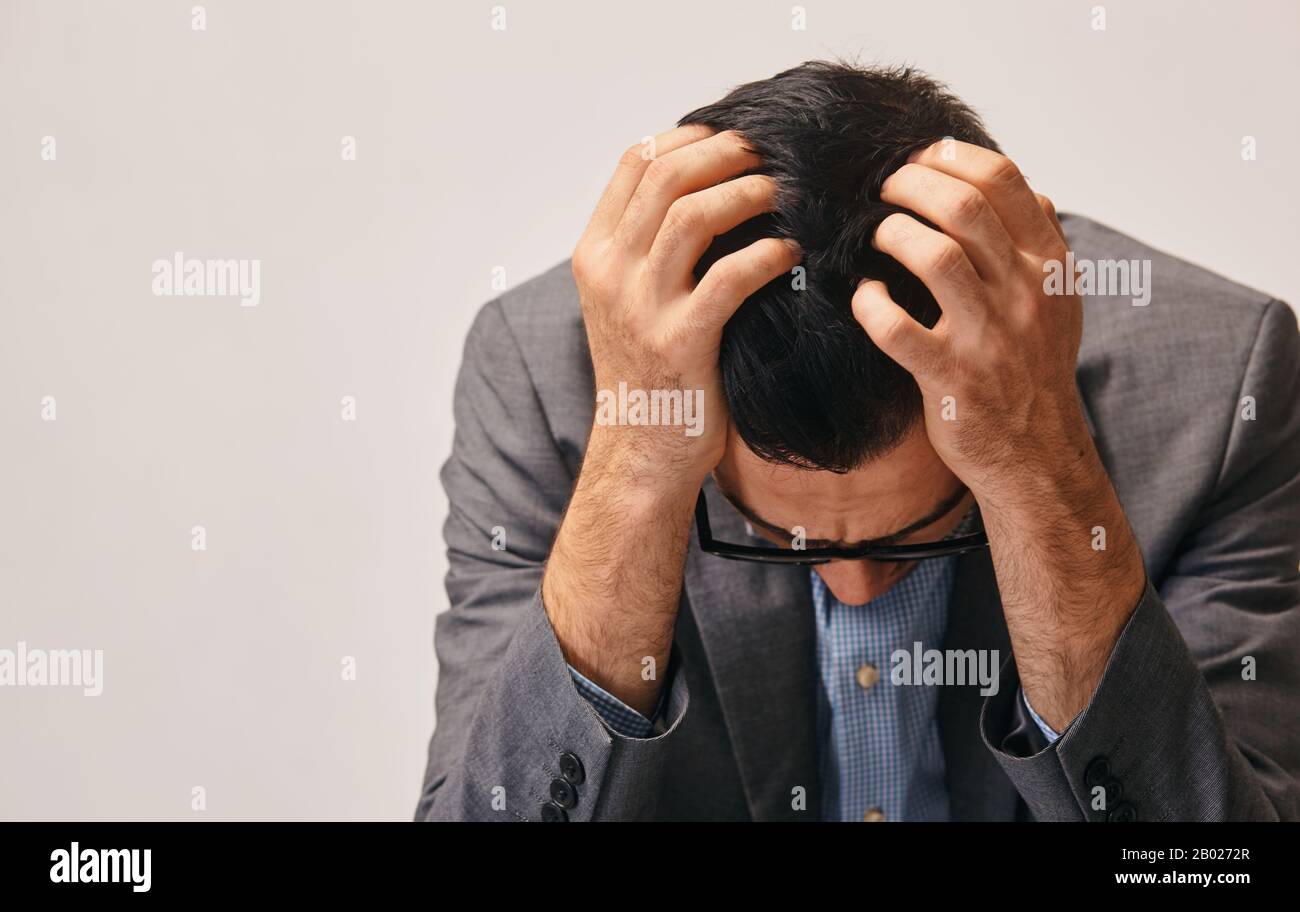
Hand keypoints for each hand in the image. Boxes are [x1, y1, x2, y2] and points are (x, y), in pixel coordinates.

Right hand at [545, 126, 797, 714]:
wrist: (641, 450)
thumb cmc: (649, 372)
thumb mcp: (628, 299)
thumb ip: (650, 244)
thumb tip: (708, 182)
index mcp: (595, 254)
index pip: (634, 162)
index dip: (689, 136)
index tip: (733, 135)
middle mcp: (610, 273)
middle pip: (666, 176)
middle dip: (728, 152)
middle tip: (772, 153)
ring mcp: (641, 308)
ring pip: (693, 215)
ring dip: (749, 192)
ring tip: (787, 193)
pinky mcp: (681, 342)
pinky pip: (729, 276)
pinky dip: (767, 254)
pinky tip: (793, 252)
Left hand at [852, 140, 1086, 507]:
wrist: (1036, 453)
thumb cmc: (1034, 369)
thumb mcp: (1057, 301)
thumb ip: (1040, 244)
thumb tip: (1027, 190)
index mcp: (1048, 264)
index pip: (1004, 180)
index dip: (950, 157)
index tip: (916, 158)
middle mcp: (1024, 292)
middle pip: (963, 207)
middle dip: (908, 185)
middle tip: (880, 191)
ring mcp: (987, 335)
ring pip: (932, 255)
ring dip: (889, 235)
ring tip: (872, 238)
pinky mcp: (949, 377)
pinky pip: (894, 327)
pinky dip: (868, 304)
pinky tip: (864, 299)